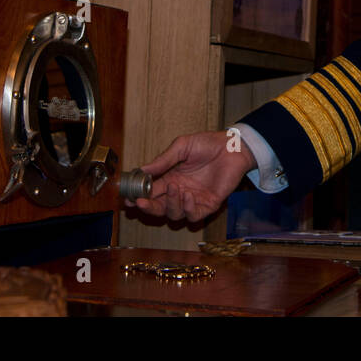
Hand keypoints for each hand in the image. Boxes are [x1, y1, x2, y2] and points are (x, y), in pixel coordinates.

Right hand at [127, 130, 255, 223]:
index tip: (129, 198)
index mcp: (171, 178)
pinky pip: (193, 215)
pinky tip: (188, 195)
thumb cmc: (207, 144)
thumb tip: (142, 169)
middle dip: (148, 207)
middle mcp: (180, 192)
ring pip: (174, 214)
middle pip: (159, 208)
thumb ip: (163, 160)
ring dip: (170, 204)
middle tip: (140, 203)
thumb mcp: (181, 147)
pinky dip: (188, 208)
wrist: (232, 147)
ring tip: (173, 188)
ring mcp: (194, 200)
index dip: (139, 196)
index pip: (151, 192)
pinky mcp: (209, 204)